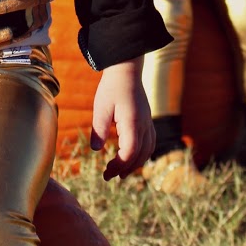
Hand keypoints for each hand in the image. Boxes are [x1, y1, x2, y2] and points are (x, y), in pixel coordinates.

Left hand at [89, 60, 155, 179]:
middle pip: (140, 154)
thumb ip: (99, 129)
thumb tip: (95, 150)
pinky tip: (131, 156)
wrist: (127, 68)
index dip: (118, 166)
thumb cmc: (112, 87)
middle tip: (109, 176)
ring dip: (136, 163)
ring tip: (122, 172)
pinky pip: (150, 141)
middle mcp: (144, 125)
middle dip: (126, 168)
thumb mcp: (101, 107)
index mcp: (132, 123)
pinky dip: (142, 153)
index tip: (106, 173)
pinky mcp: (147, 119)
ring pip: (148, 149)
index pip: (129, 152)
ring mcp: (148, 122)